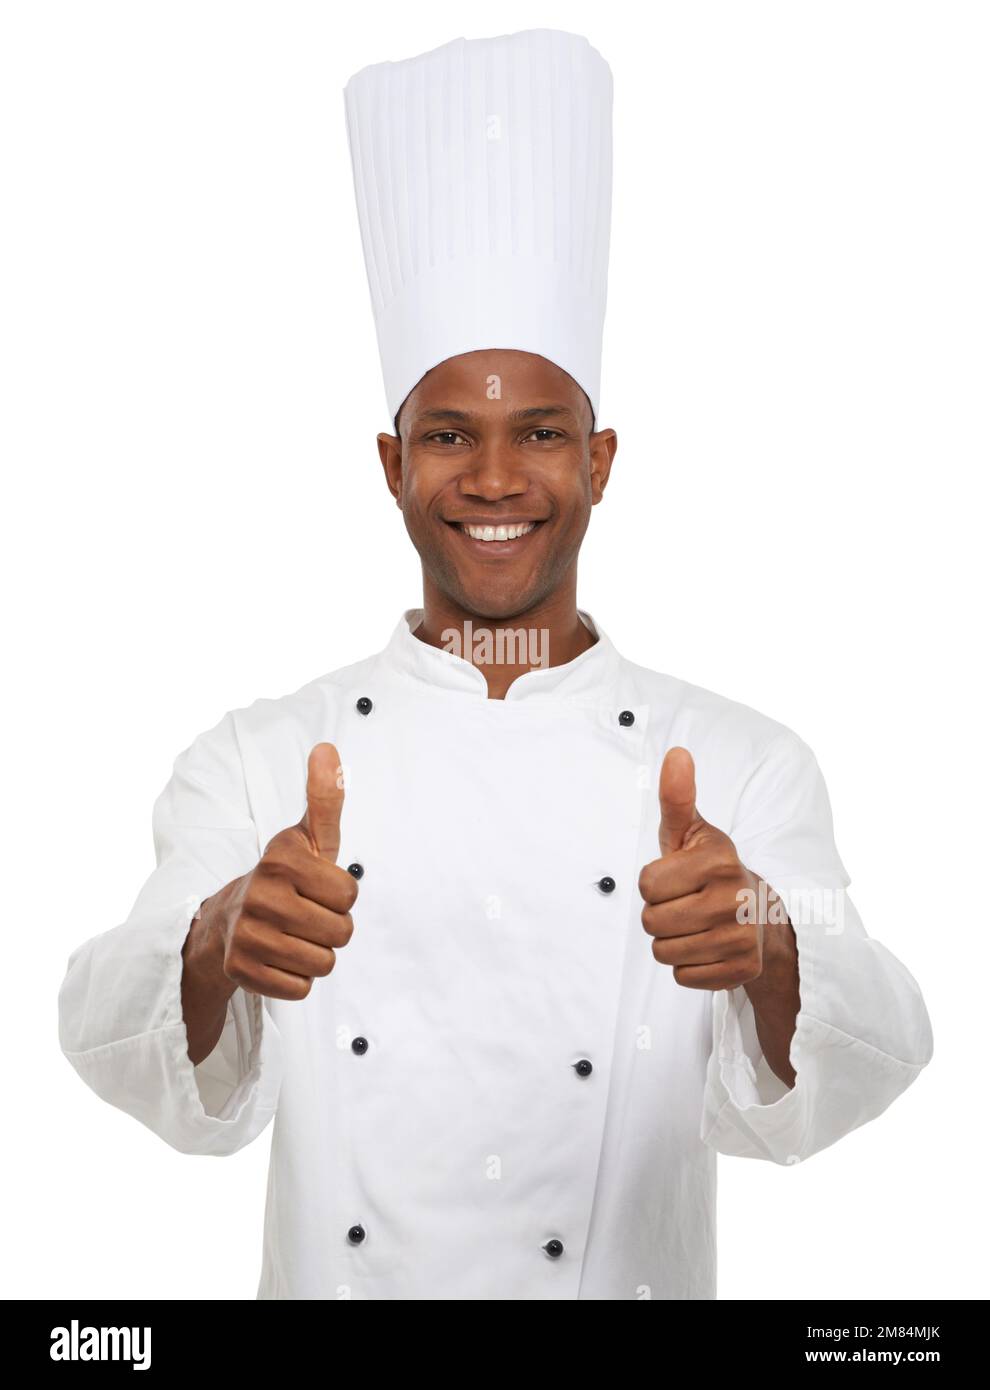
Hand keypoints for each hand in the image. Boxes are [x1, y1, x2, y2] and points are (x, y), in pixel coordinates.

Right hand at [214, 742, 357, 1000]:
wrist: (224, 923)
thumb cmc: (283, 878)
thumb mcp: (307, 838)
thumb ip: (324, 798)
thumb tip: (328, 748)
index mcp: (282, 859)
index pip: (349, 895)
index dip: (340, 896)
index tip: (316, 887)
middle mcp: (261, 894)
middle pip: (341, 932)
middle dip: (332, 929)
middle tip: (305, 916)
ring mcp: (247, 934)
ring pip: (323, 963)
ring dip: (315, 955)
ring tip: (292, 936)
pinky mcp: (241, 971)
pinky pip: (301, 988)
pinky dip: (296, 979)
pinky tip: (277, 958)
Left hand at [638, 747, 765, 989]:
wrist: (758, 914)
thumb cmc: (709, 869)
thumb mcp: (690, 832)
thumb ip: (677, 797)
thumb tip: (676, 753)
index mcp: (719, 860)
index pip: (646, 885)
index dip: (653, 883)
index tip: (677, 878)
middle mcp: (735, 899)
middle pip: (652, 922)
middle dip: (659, 914)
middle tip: (684, 904)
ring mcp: (741, 938)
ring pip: (664, 953)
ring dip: (671, 941)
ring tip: (694, 925)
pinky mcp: (741, 970)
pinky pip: (683, 977)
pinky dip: (688, 966)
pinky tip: (707, 947)